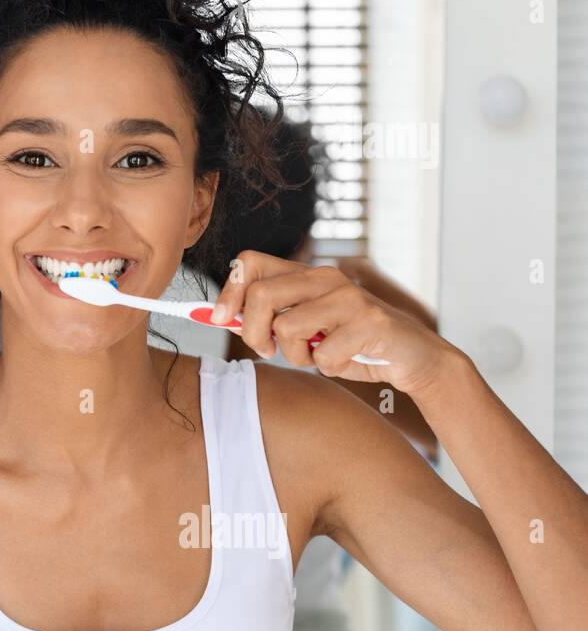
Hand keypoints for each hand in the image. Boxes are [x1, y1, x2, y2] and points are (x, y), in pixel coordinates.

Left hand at [211, 250, 460, 394]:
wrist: (412, 356)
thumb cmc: (351, 344)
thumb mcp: (306, 327)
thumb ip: (270, 317)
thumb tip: (220, 316)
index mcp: (306, 274)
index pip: (250, 263)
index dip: (228, 292)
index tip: (218, 320)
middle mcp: (325, 278)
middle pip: (261, 295)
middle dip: (252, 332)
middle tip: (267, 349)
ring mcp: (349, 298)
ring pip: (287, 328)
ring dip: (295, 355)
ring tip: (317, 355)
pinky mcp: (369, 323)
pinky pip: (322, 356)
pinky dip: (328, 367)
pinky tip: (347, 360)